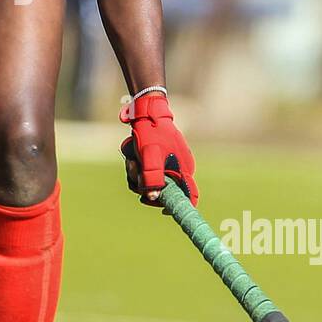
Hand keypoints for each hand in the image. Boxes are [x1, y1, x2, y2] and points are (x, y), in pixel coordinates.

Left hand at [120, 91, 198, 206]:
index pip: (190, 196)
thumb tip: (154, 197)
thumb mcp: (150, 156)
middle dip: (146, 187)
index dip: (180, 207)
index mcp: (183, 170)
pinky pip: (150, 172)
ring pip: (154, 181)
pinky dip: (139, 169)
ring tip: (131, 162)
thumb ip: (152, 178)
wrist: (147, 112)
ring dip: (139, 176)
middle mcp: (179, 168)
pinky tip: (132, 158)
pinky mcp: (161, 158)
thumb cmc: (151, 133)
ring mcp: (170, 163)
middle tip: (135, 175)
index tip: (164, 210)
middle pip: (165, 191)